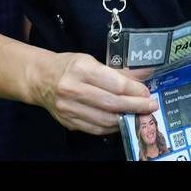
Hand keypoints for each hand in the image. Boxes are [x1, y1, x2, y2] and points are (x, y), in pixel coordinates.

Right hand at [30, 52, 156, 135]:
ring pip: (105, 120)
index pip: (115, 84)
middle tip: (150, 106)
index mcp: (81, 70)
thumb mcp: (91, 61)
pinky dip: (112, 127)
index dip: (134, 91)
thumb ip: (118, 71)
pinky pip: (96, 129)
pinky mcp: (69, 122)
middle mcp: (74, 90)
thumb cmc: (68, 66)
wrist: (40, 79)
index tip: (147, 93)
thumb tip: (144, 75)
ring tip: (138, 115)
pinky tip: (121, 121)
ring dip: (125, 119)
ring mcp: (69, 109)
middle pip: (112, 103)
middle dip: (135, 107)